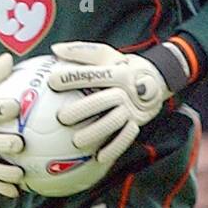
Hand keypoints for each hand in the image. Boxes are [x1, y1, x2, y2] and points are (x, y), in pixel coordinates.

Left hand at [48, 42, 169, 163]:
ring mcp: (133, 108)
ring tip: (76, 141)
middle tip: (61, 118)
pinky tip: (99, 158)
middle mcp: (127, 90)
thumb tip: (54, 49)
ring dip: (96, 131)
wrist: (156, 78)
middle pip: (105, 100)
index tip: (51, 81)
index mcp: (118, 71)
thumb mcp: (106, 54)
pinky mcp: (138, 122)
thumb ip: (81, 51)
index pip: (94, 74)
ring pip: (115, 121)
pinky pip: (126, 138)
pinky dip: (114, 148)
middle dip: (83, 109)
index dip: (73, 77)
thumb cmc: (121, 66)